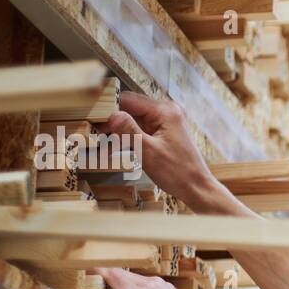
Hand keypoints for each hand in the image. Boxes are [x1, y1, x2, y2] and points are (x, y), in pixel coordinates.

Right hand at [94, 92, 227, 211]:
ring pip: (133, 120)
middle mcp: (167, 112)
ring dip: (118, 131)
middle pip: (130, 109)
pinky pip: (140, 130)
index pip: (129, 100)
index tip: (92, 116)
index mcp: (165, 111)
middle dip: (112, 121)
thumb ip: (128, 130)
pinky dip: (128, 137)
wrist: (196, 188)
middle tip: (94, 132)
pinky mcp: (164, 133)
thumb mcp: (147, 151)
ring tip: (101, 142)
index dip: (109, 107)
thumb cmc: (178, 172)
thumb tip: (111, 114)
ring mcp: (166, 122)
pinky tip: (114, 147)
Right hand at [96, 267, 215, 288]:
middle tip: (96, 284)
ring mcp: (163, 288)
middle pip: (123, 274)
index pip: (112, 274)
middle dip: (109, 278)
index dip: (97, 271)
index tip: (86, 272)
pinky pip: (150, 285)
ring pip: (137, 279)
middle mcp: (151, 286)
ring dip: (124, 283)